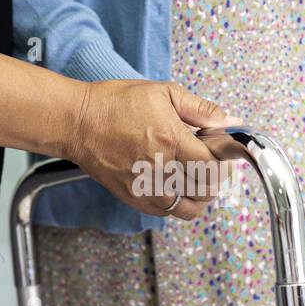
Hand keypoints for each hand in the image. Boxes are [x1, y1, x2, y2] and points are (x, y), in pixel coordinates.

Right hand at [60, 80, 239, 219]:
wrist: (77, 122)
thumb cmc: (116, 104)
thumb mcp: (163, 92)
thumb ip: (200, 109)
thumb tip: (227, 120)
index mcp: (171, 141)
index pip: (213, 166)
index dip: (225, 162)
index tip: (223, 153)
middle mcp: (160, 169)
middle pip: (206, 190)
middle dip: (216, 178)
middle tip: (211, 164)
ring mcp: (145, 187)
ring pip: (189, 209)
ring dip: (200, 196)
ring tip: (196, 179)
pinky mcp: (132, 197)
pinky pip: (167, 212)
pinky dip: (178, 203)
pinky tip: (176, 186)